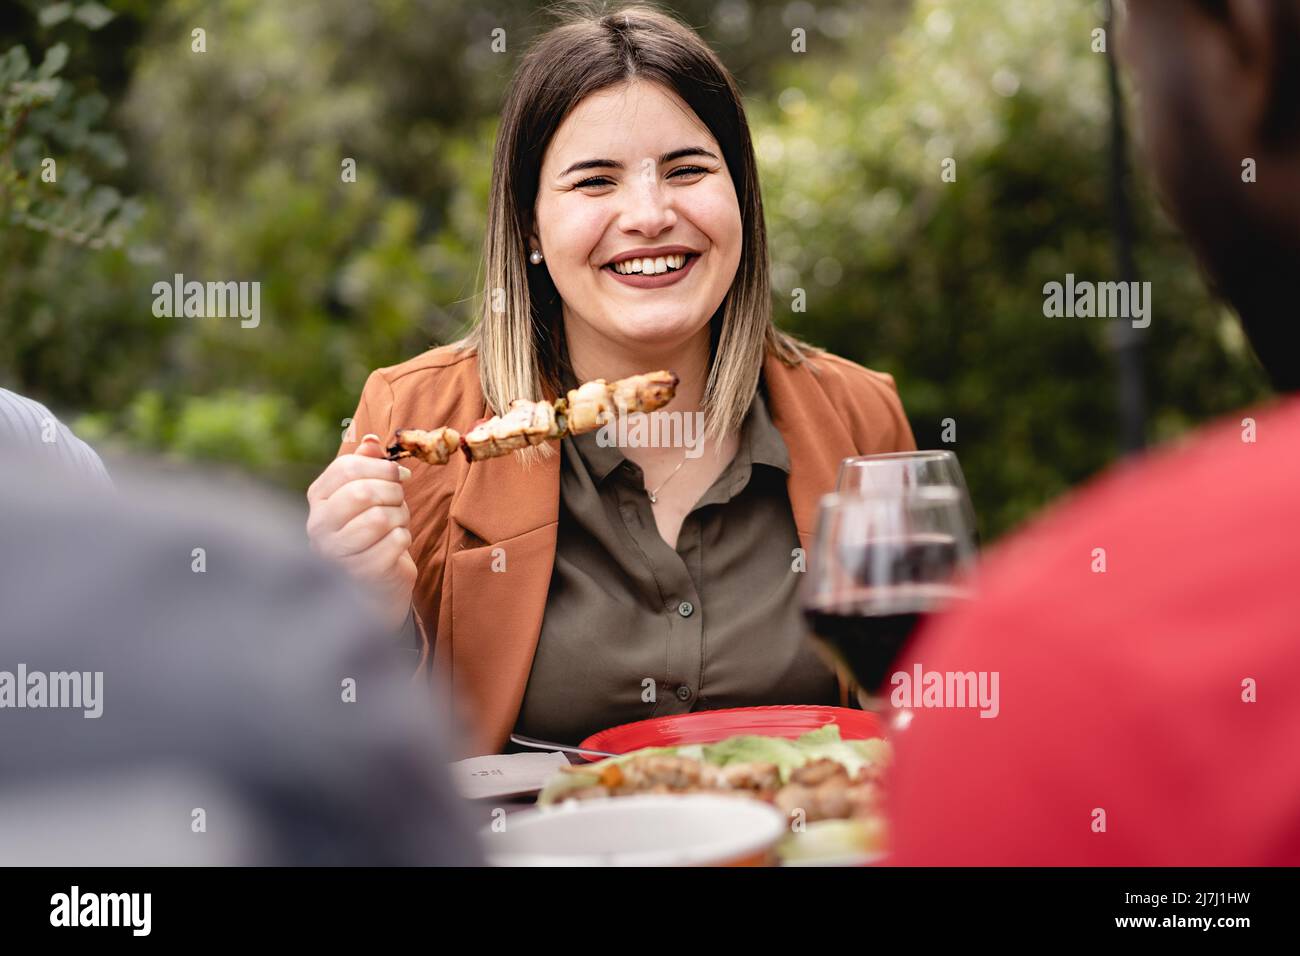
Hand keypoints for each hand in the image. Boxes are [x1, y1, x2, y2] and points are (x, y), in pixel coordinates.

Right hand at [306, 433, 416, 631]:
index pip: (347, 468)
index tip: (398, 474)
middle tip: (400, 501)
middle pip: (363, 492)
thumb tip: (369, 440)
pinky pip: (395, 541)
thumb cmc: (373, 531)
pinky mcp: (360, 572)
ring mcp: (336, 551)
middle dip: (393, 492)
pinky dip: (404, 539)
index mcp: (318, 498)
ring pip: (381, 517)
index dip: (381, 466)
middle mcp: (319, 525)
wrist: (375, 581)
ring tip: (397, 524)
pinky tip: (396, 546)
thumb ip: (367, 465)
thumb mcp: (368, 494)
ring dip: (400, 517)